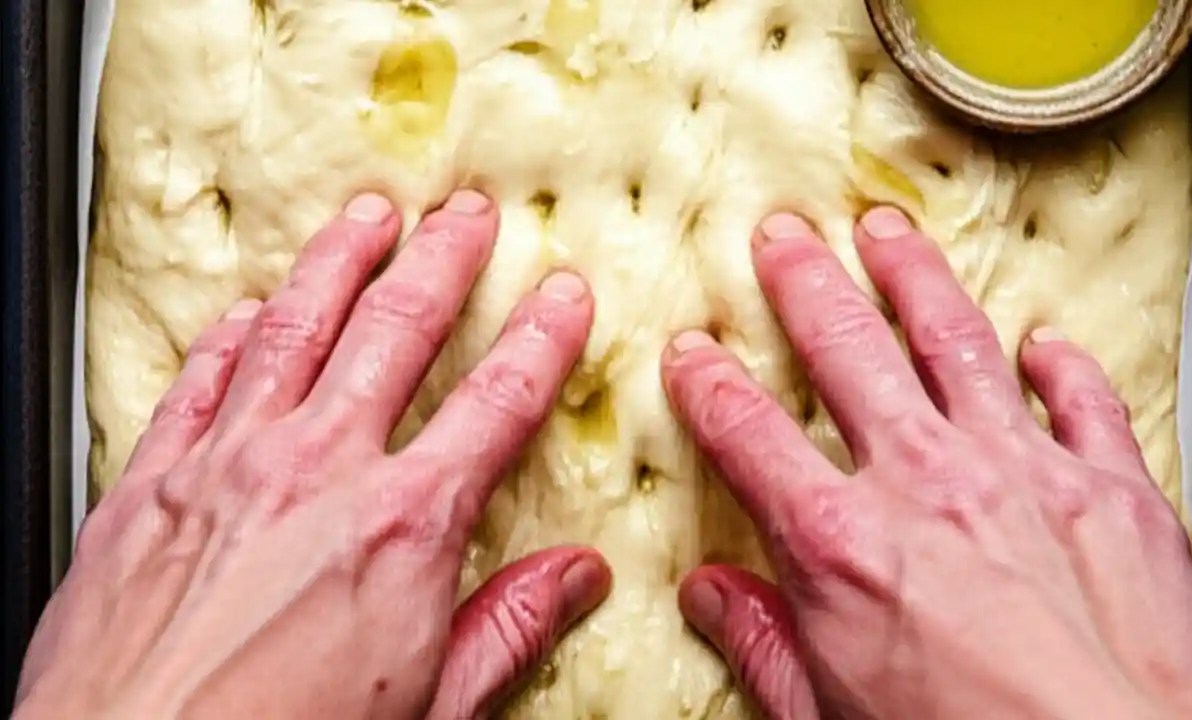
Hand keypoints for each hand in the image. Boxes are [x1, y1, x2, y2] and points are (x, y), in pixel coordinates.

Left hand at [16, 191, 610, 719]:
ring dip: (338, 260)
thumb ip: (505, 629)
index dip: (540, 339)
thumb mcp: (428, 711)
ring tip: (366, 216)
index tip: (560, 296)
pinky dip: (229, 335)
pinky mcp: (148, 485)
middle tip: (467, 215)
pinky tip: (246, 312)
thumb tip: (573, 579)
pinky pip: (197, 379)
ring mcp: (227, 464)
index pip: (497, 403)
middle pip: (397, 328)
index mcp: (403, 526)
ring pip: (295, 325)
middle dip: (442, 258)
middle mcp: (318, 469)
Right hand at [662, 208, 1191, 718]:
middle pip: (847, 349)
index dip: (708, 383)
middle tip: (784, 236)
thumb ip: (767, 645)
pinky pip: (1082, 398)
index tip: (693, 352)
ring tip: (888, 234)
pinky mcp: (1111, 488)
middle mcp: (927, 483)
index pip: (748, 434)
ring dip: (913, 277)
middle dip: (804, 282)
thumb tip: (715, 598)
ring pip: (954, 339)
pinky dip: (1060, 363)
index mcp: (842, 544)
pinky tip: (1044, 342)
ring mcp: (1022, 471)